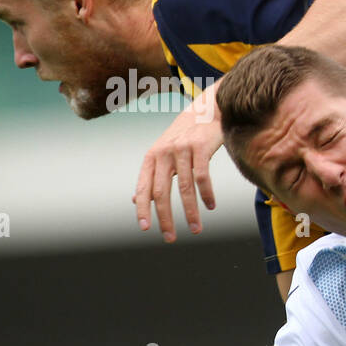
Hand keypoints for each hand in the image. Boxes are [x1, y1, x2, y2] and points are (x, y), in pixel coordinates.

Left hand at [133, 83, 222, 241]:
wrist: (208, 108)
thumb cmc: (186, 134)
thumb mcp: (163, 153)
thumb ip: (151, 176)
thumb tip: (134, 200)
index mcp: (152, 157)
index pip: (144, 188)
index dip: (143, 209)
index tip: (146, 229)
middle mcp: (163, 153)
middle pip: (162, 192)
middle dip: (165, 218)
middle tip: (170, 237)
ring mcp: (182, 150)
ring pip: (185, 189)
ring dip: (191, 213)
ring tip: (195, 229)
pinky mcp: (201, 148)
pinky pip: (203, 177)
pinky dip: (207, 195)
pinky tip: (211, 206)